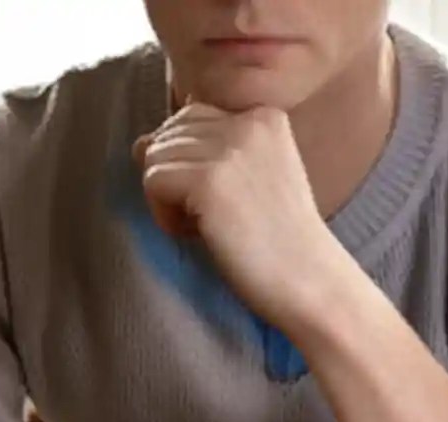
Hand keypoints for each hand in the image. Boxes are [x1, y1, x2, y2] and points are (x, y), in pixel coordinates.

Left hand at [133, 101, 357, 333]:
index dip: (191, 162)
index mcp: (264, 114)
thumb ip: (201, 150)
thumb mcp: (248, 177)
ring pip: (154, 158)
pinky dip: (164, 216)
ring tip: (207, 226)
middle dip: (175, 178)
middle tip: (212, 216)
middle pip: (168, 135)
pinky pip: (152, 183)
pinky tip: (198, 234)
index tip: (223, 197)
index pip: (190, 117)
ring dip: (168, 200)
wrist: (308, 280)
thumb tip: (139, 142)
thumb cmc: (275, 237)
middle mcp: (249, 121)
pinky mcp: (209, 180)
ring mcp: (230, 149)